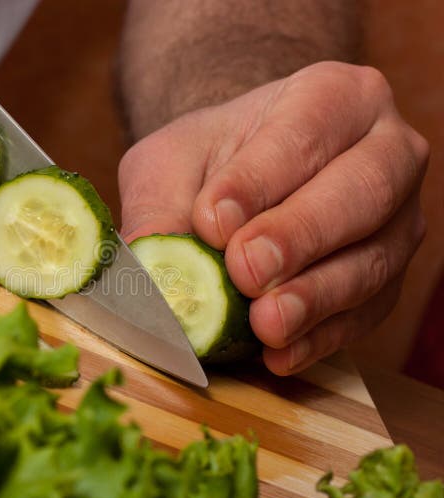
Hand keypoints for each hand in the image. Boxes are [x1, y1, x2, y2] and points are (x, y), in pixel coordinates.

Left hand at [118, 61, 428, 374]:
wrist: (242, 180)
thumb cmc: (211, 161)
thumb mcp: (170, 164)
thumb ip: (158, 208)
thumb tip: (146, 267)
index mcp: (336, 97)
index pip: (305, 134)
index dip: (259, 180)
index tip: (213, 220)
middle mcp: (386, 152)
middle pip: (360, 194)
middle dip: (300, 236)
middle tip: (246, 272)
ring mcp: (397, 220)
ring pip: (372, 261)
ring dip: (315, 297)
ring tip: (266, 323)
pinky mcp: (388, 280)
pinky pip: (365, 314)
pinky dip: (320, 337)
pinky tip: (280, 353)